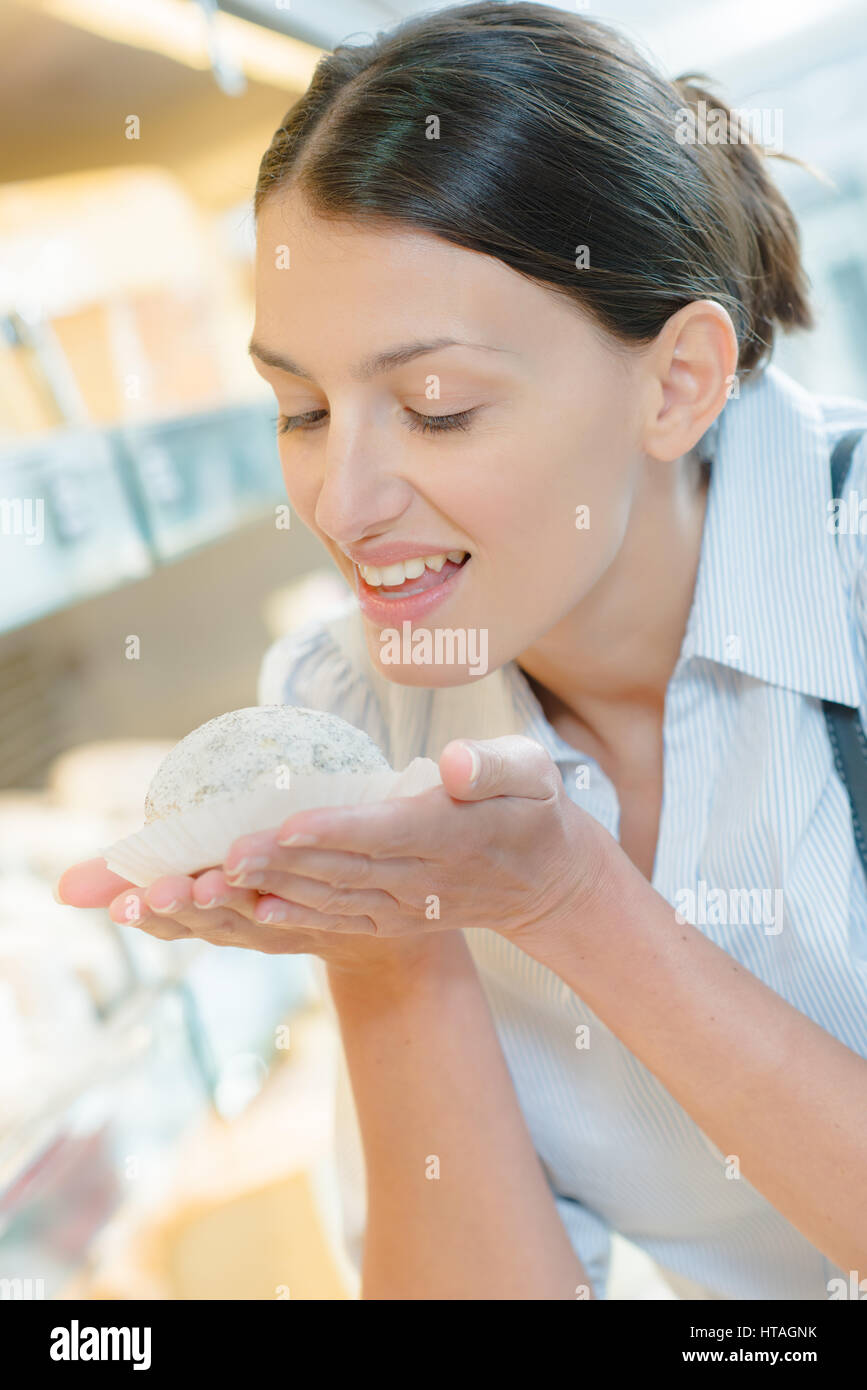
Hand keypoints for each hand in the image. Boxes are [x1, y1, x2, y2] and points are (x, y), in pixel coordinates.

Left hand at [206, 735, 612, 947]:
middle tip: (226, 854)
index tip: (288, 824)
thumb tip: (454, 763)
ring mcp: (406, 904)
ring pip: (333, 896)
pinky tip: (256, 911)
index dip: (336, 830)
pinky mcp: (394, 918)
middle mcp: (423, 876)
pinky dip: (298, 917)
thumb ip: (494, 765)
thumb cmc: (531, 807)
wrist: (546, 880)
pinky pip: (340, 919)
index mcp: (451, 832)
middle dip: (282, 862)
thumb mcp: (531, 772)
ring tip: (222, 877)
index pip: (385, 831)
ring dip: (275, 888)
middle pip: (344, 868)